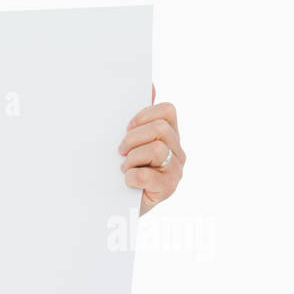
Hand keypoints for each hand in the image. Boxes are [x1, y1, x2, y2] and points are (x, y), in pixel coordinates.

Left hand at [119, 83, 183, 214]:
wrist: (115, 209)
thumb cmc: (121, 174)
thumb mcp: (127, 144)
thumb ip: (138, 119)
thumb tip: (149, 85)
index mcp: (169, 135)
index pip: (167, 110)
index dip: (145, 114)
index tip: (127, 127)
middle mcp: (177, 151)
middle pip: (160, 128)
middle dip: (133, 138)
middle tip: (120, 152)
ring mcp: (175, 170)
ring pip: (157, 149)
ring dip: (132, 158)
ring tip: (124, 169)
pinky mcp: (167, 189)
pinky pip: (147, 174)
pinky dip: (131, 177)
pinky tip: (127, 182)